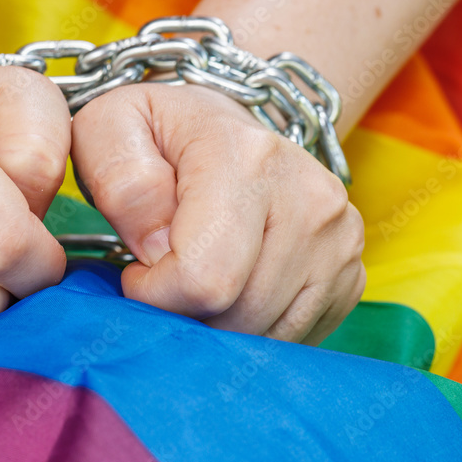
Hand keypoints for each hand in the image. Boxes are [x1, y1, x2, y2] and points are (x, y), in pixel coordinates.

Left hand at [71, 84, 365, 344]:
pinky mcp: (351, 272)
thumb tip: (158, 250)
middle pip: (240, 316)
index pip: (205, 279)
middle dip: (185, 314)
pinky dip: (253, 331)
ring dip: (218, 327)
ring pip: (269, 336)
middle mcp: (311, 199)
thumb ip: (121, 182)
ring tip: (193, 279)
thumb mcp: (111, 128)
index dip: (155, 294)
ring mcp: (340, 239)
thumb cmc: (156, 130)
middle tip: (162, 276)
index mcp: (248, 160)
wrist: (220, 123)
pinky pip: (295, 338)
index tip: (137, 268)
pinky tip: (230, 291)